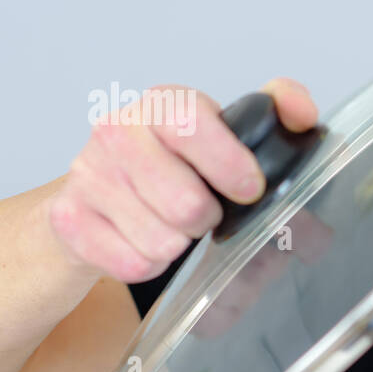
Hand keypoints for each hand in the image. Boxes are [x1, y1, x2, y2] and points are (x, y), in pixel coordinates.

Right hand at [46, 78, 318, 281]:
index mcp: (163, 106)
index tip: (251, 189)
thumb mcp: (226, 136)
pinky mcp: (67, 218)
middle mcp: (118, 131)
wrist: (93, 201)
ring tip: (171, 227)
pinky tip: (142, 242)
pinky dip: (148, 265)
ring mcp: (87, 174)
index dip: (228, 162)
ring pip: (161, 241)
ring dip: (177, 245)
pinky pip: (132, 265)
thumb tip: (305, 116)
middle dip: (205, 220)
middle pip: (184, 202)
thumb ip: (276, 115)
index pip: (190, 123)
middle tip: (203, 214)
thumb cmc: (174, 169)